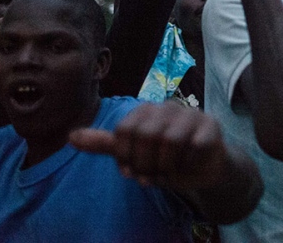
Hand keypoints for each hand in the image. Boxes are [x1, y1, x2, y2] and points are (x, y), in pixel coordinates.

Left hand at [70, 102, 232, 190]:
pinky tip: (189, 166)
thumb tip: (70, 137)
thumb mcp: (133, 154)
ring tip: (168, 172)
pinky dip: (187, 165)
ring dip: (167, 167)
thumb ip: (105, 144)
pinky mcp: (211, 127)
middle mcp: (168, 107)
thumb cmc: (165, 159)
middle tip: (150, 174)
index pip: (124, 130)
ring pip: (170, 142)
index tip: (130, 169)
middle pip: (146, 135)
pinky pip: (194, 148)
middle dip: (145, 164)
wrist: (203, 168)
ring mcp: (191, 114)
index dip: (125, 156)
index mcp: (147, 111)